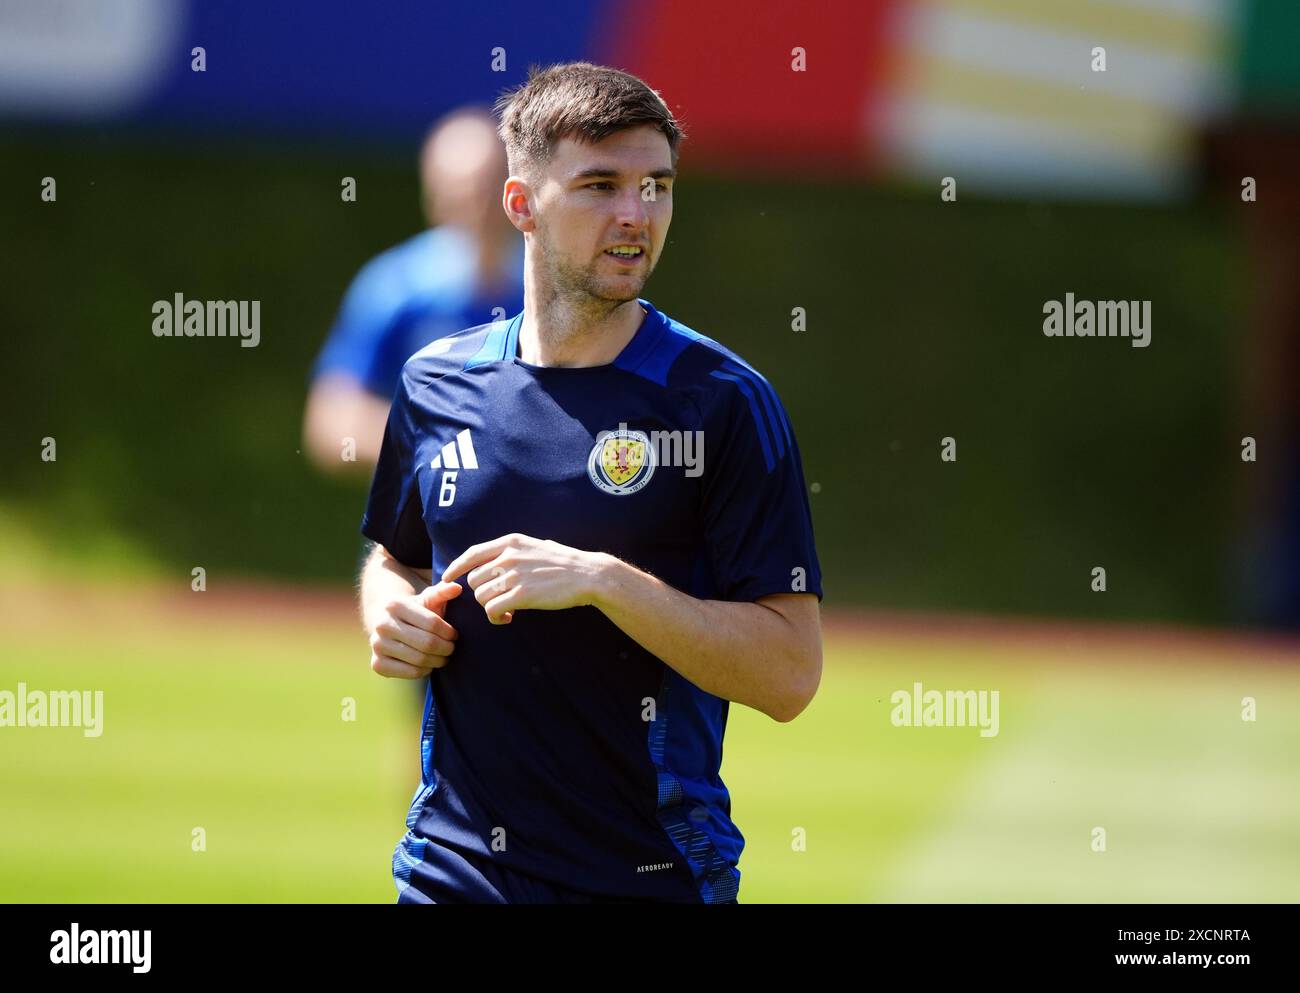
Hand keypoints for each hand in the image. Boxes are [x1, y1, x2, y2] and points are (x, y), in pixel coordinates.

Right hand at [367, 581, 460, 677]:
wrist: (389, 626)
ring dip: (438, 660)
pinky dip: (425, 671)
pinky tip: (429, 664)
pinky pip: (410, 673)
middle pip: (427, 643)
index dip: (449, 632)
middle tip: (451, 648)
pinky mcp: (377, 664)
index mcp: (395, 605)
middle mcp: (382, 625)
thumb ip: (442, 592)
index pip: (432, 623)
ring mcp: (377, 645)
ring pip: (420, 659)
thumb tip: (457, 587)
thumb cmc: (415, 612)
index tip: (454, 635)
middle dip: (446, 648)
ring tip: (443, 656)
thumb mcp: (428, 599)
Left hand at [442, 533, 608, 624]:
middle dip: (482, 594)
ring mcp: (514, 575)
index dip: (456, 566)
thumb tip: (502, 555)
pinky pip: (493, 610)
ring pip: (481, 597)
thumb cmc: (565, 562)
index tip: (447, 577)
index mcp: (511, 542)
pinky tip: (509, 618)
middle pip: (474, 580)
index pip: (473, 553)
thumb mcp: (537, 545)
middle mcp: (508, 556)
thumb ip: (516, 550)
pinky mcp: (521, 595)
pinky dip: (497, 618)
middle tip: (499, 601)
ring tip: (507, 610)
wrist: (587, 575)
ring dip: (490, 607)